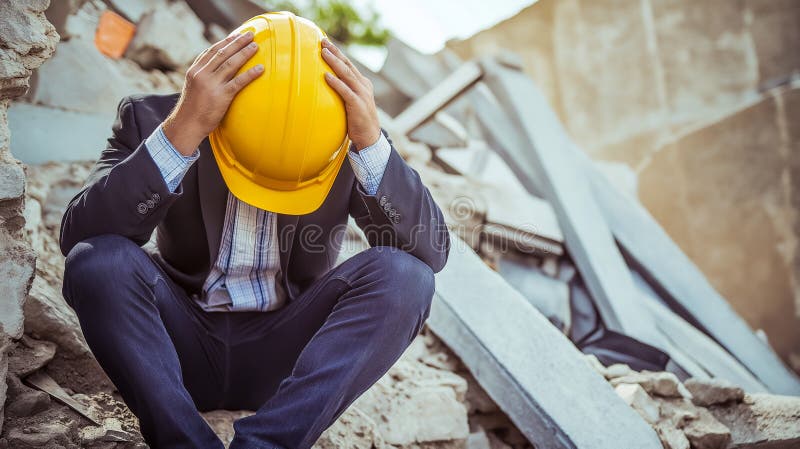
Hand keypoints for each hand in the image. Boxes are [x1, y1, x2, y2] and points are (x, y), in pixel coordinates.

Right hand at [163, 32, 263, 155]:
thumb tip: (216, 69)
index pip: (212, 51)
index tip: (236, 35)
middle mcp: (202, 74)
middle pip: (223, 53)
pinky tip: (260, 69)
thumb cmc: (192, 109)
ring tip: (256, 46)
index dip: (226, 41)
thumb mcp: (193, 87)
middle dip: (238, 42)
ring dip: (245, 53)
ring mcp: (211, 85)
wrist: (186, 125)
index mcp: (195, 70)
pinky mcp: (221, 96)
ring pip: (231, 64)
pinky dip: (250, 74)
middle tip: (250, 34)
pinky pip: (238, 82)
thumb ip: (203, 76)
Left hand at [321, 39, 380, 150]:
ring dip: (334, 62)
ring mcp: (362, 94)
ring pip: (346, 74)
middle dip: (335, 52)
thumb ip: (343, 92)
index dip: (338, 53)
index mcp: (362, 84)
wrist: (370, 137)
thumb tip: (325, 85)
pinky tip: (326, 76)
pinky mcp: (358, 105)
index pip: (348, 65)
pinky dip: (336, 83)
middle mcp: (363, 86)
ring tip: (323, 53)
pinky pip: (345, 91)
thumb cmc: (358, 121)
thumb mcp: (351, 102)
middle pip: (347, 65)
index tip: (326, 43)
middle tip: (323, 41)